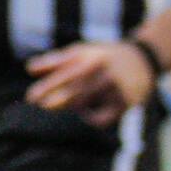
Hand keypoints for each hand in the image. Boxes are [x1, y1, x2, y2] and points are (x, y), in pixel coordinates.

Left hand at [25, 41, 154, 126]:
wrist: (142, 59)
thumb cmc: (102, 57)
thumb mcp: (81, 52)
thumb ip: (55, 61)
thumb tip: (29, 69)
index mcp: (88, 56)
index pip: (63, 73)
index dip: (46, 86)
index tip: (31, 98)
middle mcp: (101, 70)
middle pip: (73, 90)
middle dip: (54, 101)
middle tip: (40, 108)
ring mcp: (114, 86)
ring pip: (85, 104)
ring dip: (71, 108)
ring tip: (65, 109)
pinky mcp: (125, 101)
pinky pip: (102, 117)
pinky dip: (90, 119)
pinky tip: (85, 115)